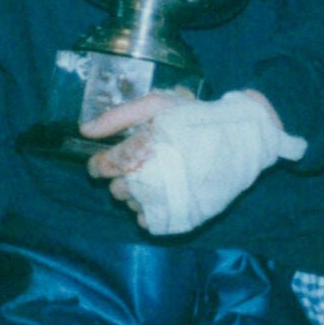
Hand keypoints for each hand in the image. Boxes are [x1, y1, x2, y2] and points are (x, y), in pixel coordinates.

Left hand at [84, 88, 304, 234]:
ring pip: (132, 205)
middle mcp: (148, 180)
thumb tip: (84, 130)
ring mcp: (164, 202)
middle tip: (139, 165)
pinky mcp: (179, 217)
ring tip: (154, 178)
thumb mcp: (156, 104)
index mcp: (140, 151)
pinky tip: (161, 194)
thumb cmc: (195, 118)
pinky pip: (148, 221)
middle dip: (121, 178)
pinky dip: (149, 210)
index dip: (99, 164)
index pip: (104, 167)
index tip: (103, 162)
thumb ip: (118, 117)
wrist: (239, 141)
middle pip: (116, 190)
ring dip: (135, 194)